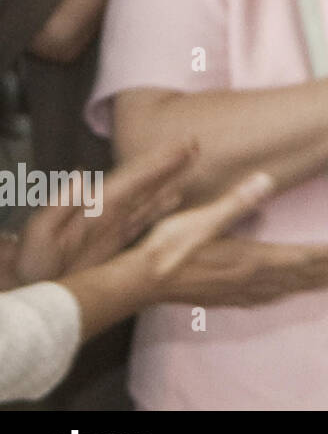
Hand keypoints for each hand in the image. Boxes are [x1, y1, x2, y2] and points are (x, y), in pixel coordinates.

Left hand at [0, 143, 193, 288]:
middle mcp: (107, 211)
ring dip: (169, 179)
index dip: (156, 163)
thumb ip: (59, 207)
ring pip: (147, 196)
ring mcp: (112, 225)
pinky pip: (144, 217)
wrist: (29, 290)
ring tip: (190, 162)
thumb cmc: (32, 267)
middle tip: (193, 144)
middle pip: (142, 181)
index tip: (180, 148)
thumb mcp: (40, 236)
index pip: (131, 179)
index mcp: (94, 208)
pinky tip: (175, 197)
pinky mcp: (114, 242)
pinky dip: (160, 205)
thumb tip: (81, 176)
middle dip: (167, 162)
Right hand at [133, 171, 327, 306]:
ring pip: (278, 290)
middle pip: (293, 276)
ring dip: (303, 286)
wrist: (138, 281)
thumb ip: (237, 201)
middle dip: (321, 272)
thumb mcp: (203, 218)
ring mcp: (232, 291)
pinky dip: (275, 297)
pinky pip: (257, 299)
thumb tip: (266, 180)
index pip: (295, 257)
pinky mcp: (218, 298)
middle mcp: (246, 278)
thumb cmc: (169, 248)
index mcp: (248, 258)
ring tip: (324, 285)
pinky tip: (274, 297)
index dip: (321, 255)